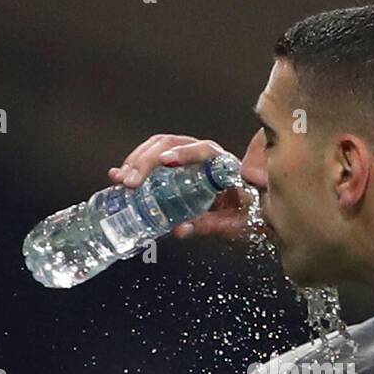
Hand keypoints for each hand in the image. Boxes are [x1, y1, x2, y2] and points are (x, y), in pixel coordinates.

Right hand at [108, 134, 254, 241]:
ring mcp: (189, 155)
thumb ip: (208, 225)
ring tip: (121, 180)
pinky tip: (120, 175)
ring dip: (136, 161)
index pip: (203, 150)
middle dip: (146, 161)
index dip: (184, 153)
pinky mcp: (177, 162)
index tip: (165, 162)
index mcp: (223, 164)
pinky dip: (135, 164)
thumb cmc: (247, 212)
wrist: (252, 208)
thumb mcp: (233, 223)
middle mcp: (205, 154)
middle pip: (171, 144)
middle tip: (131, 182)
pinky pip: (153, 155)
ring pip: (158, 146)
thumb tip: (179, 229)